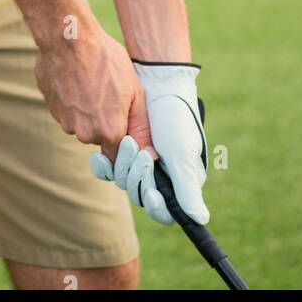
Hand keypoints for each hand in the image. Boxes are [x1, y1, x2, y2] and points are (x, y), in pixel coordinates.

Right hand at [34, 27, 152, 160]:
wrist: (69, 38)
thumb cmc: (106, 60)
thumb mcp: (134, 91)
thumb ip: (141, 127)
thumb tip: (149, 154)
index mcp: (108, 132)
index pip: (118, 157)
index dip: (124, 144)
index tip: (124, 124)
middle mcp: (84, 133)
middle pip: (99, 138)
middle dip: (106, 122)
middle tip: (109, 94)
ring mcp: (64, 121)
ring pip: (81, 124)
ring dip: (87, 111)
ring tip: (91, 83)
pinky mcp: (51, 108)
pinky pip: (67, 112)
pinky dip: (72, 101)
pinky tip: (76, 80)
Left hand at [90, 61, 208, 226]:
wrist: (157, 81)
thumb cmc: (175, 117)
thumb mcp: (182, 152)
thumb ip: (188, 187)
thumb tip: (201, 220)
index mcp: (181, 180)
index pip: (167, 209)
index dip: (158, 207)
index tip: (151, 195)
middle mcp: (161, 174)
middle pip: (142, 196)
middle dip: (139, 177)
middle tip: (142, 153)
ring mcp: (141, 162)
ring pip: (125, 181)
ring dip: (124, 165)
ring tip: (128, 141)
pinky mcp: (124, 149)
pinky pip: (110, 168)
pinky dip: (105, 164)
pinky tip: (99, 155)